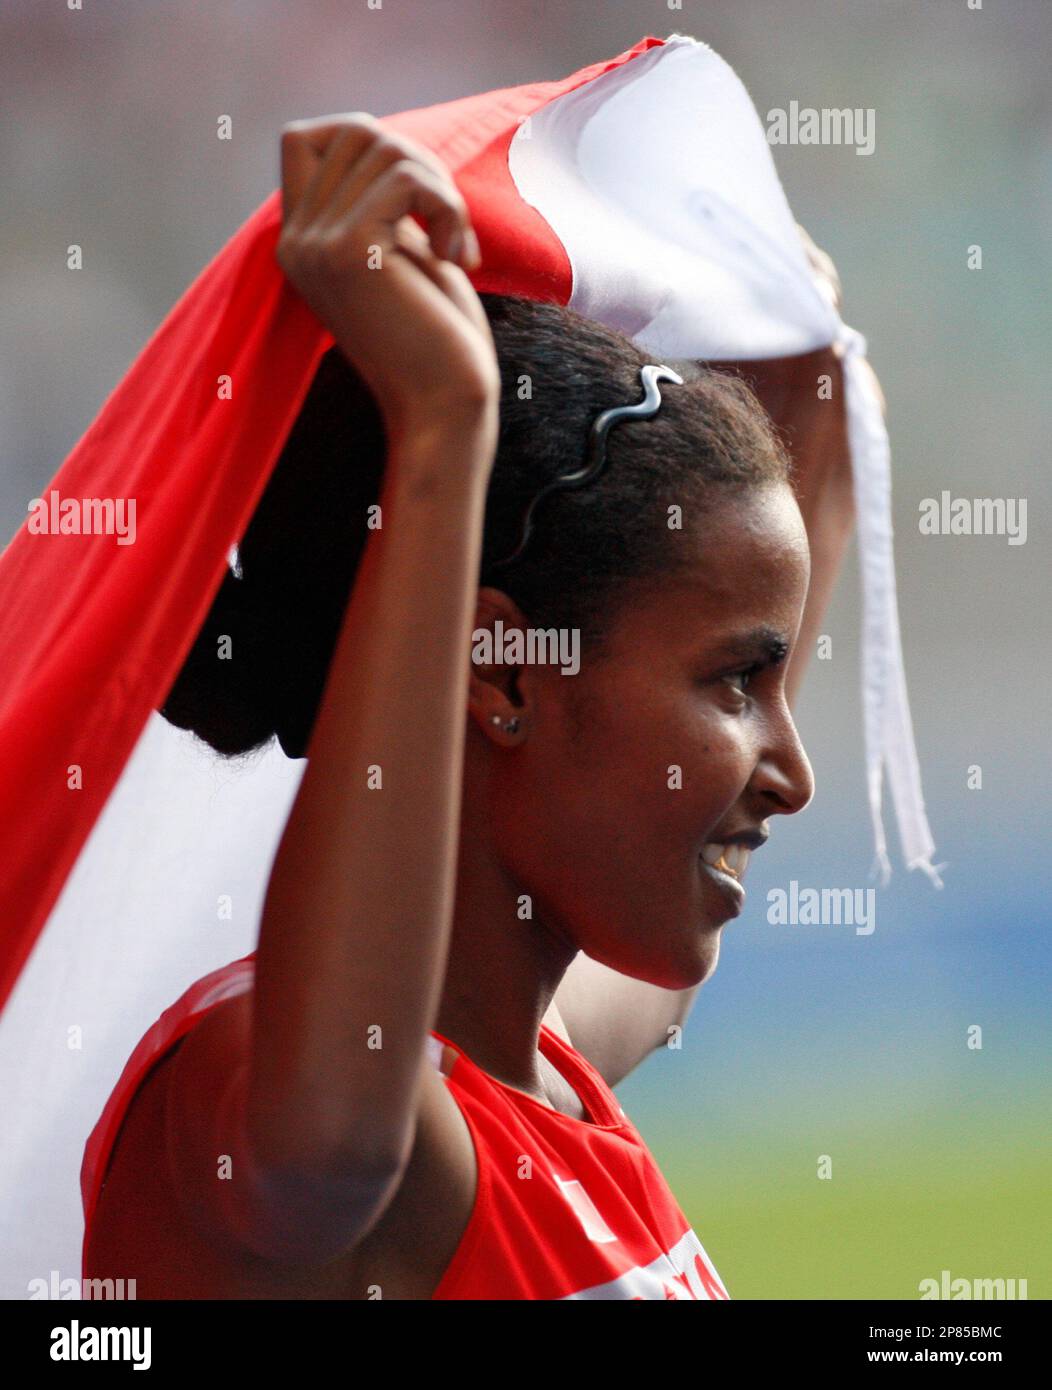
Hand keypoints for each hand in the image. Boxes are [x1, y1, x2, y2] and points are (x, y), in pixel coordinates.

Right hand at [276, 113, 500, 443]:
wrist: (443, 407)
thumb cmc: (438, 339)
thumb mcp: (399, 255)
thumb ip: (379, 202)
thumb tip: (380, 138)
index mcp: (299, 243)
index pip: (304, 137)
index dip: (366, 143)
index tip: (414, 198)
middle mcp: (295, 241)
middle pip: (351, 131)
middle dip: (418, 162)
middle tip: (449, 224)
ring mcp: (316, 245)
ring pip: (383, 146)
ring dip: (441, 187)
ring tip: (458, 247)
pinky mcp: (351, 251)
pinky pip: (407, 178)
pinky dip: (449, 206)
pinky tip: (459, 259)